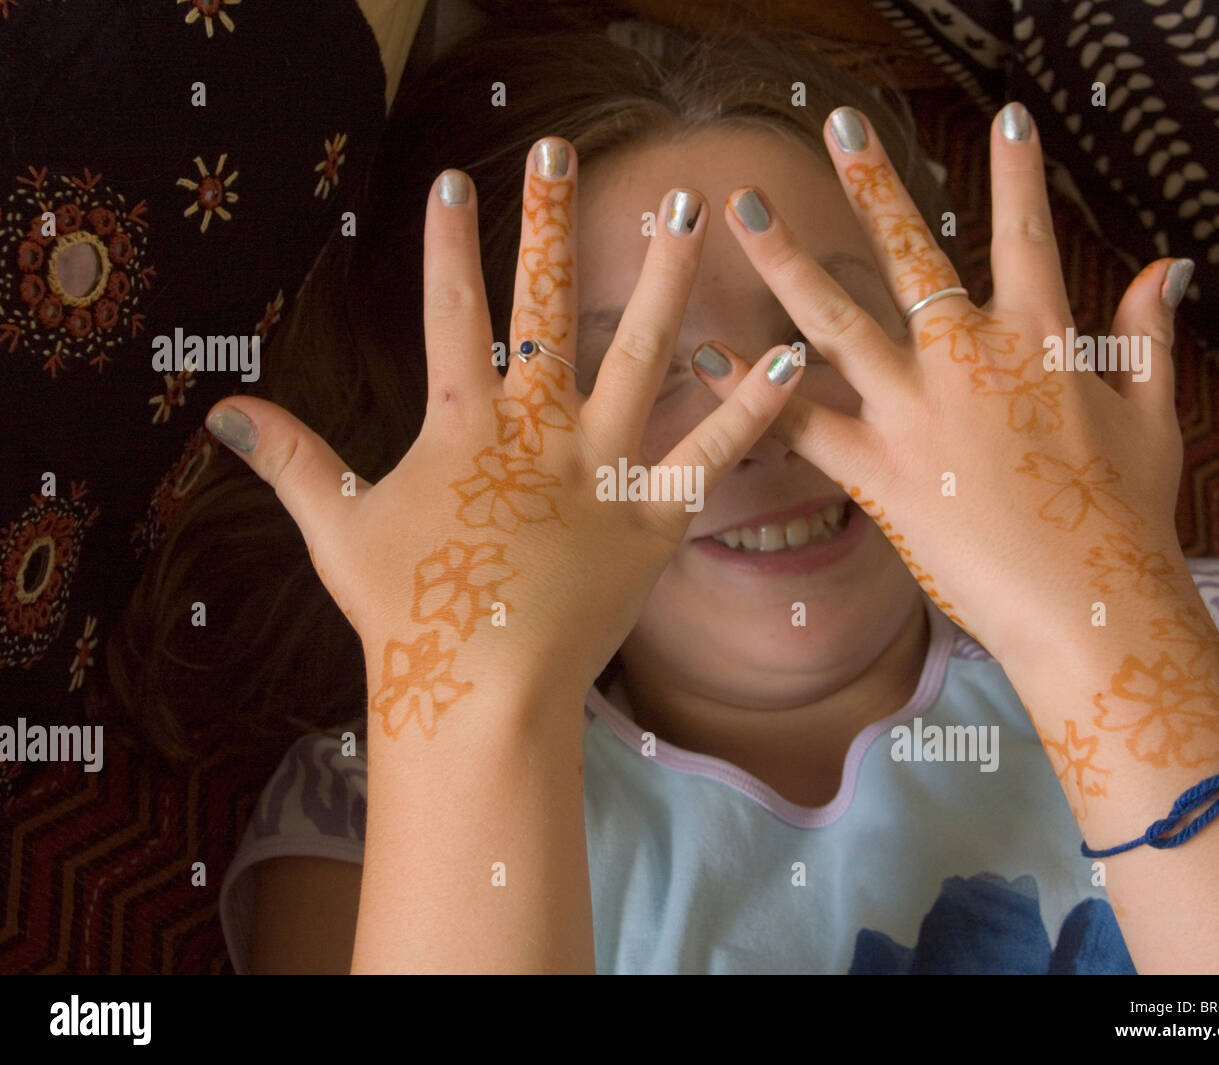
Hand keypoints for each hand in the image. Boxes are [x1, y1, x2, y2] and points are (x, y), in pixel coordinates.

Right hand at [205, 137, 802, 735]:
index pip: (451, 310)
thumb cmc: (408, 614)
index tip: (456, 177)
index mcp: (464, 426)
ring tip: (688, 208)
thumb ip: (291, 460)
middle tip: (561, 150)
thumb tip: (219, 413)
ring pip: (641, 352)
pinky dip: (754, 406)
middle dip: (549, 222)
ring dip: (664, 277)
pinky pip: (712, 452)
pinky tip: (792, 355)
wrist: (481, 691)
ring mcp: (602, 467)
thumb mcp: (339, 529)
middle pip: (546, 305)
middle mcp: (538, 429)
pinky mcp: (654, 517)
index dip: (448, 241)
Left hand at [695, 103, 1192, 660]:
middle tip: (837, 127)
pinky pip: (801, 422)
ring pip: (838, 319)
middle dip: (875, 184)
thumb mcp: (1153, 417)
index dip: (1019, 173)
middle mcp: (969, 360)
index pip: (1028, 234)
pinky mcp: (879, 473)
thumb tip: (1168, 266)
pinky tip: (711, 354)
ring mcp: (917, 413)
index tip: (1005, 117)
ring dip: (787, 259)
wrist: (1089, 606)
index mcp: (1041, 340)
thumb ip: (1148, 336)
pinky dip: (753, 390)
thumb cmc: (1125, 520)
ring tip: (743, 209)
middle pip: (914, 254)